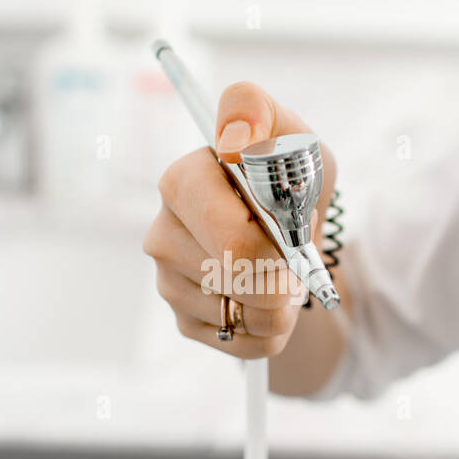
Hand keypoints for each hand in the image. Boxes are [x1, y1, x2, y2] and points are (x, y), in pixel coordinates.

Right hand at [143, 81, 337, 358]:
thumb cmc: (289, 181)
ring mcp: (168, 279)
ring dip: (284, 302)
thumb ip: (262, 116)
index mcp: (182, 180)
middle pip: (238, 271)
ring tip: (284, 276)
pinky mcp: (183, 320)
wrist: (293, 239)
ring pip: (246, 310)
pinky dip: (272, 330)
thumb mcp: (292, 138)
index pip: (222, 226)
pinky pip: (244, 342)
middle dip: (284, 272)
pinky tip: (268, 302)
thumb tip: (234, 135)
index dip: (271, 236)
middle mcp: (163, 230)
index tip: (287, 220)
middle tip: (296, 257)